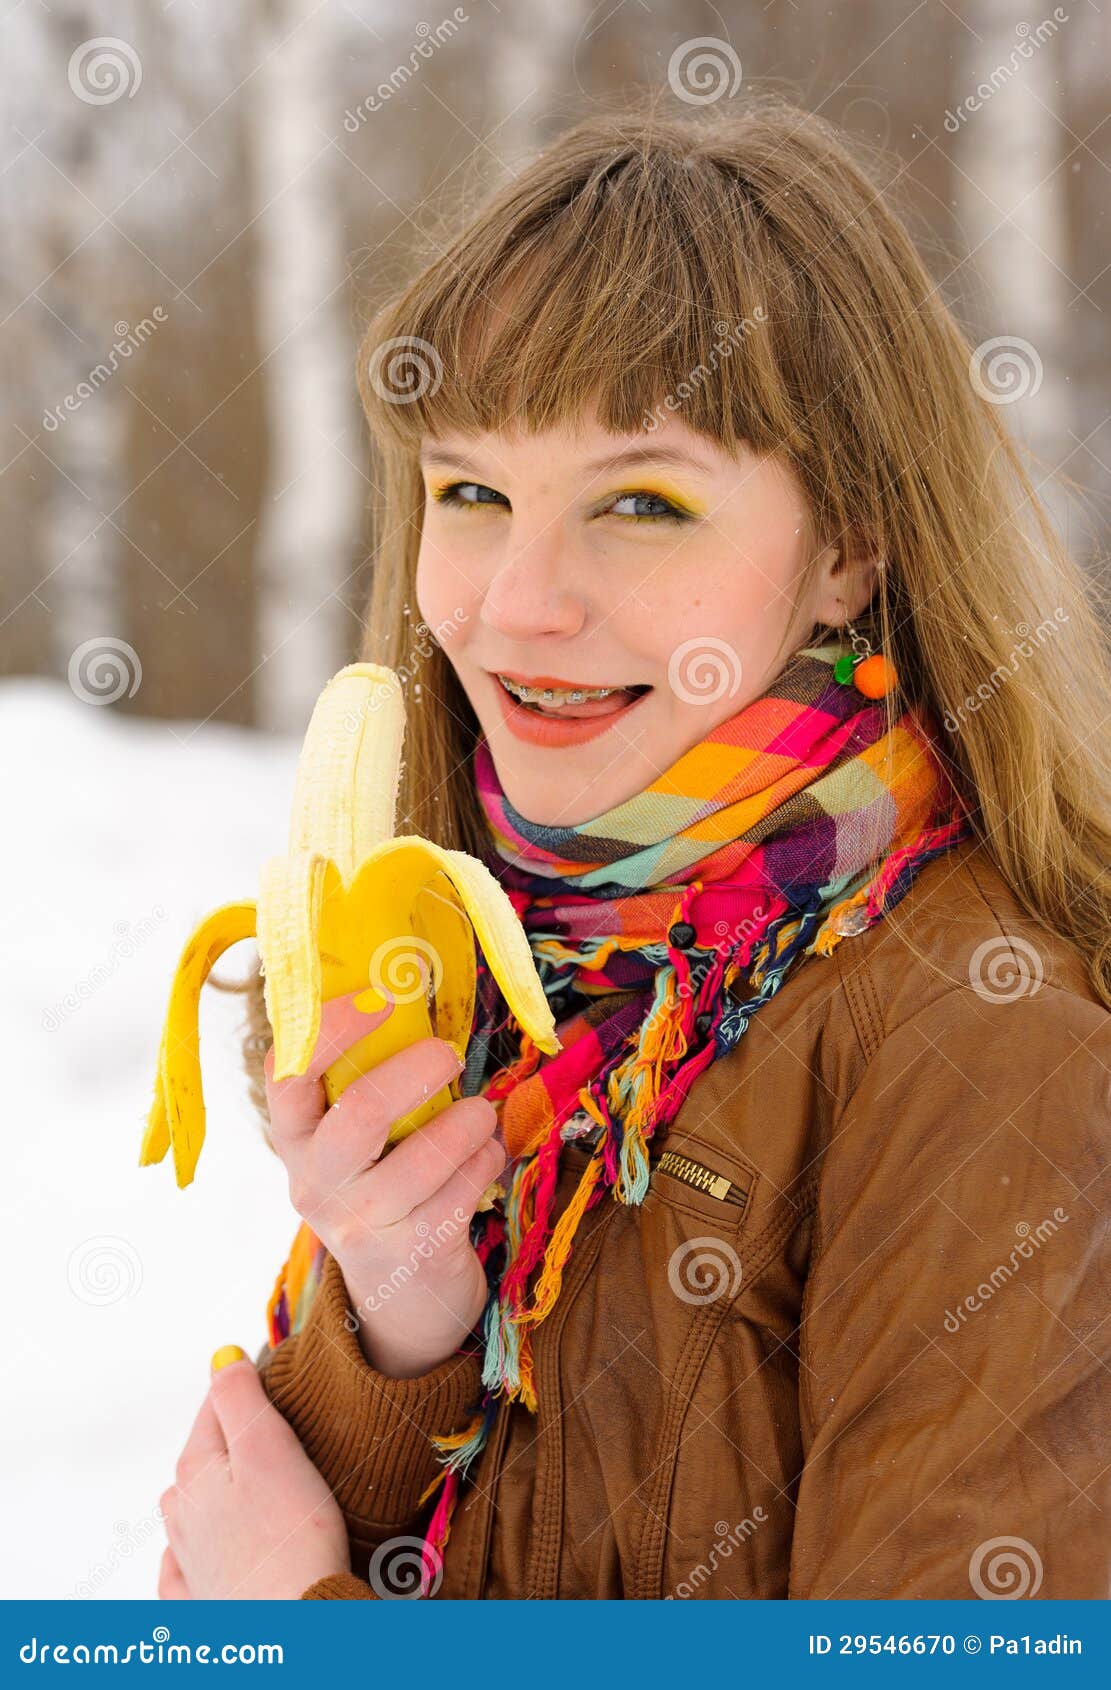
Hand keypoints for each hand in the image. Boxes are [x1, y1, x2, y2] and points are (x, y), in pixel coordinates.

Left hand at [158, 1351, 349, 1599]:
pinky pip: (188, 1571)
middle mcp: (181, 1516)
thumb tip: (222, 1357)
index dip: (246, 1388)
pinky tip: (208, 1554)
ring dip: (216, 1495)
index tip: (279, 1379)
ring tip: (255, 1489)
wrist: (294, 1626)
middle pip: (202, 1460)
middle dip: (233, 1442)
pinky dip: (198, 1554)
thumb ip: (240, 1398)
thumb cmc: (289, 1538)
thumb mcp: (267, 1447)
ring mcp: (190, 1563)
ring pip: (192, 1513)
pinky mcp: (205, 1603)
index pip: (214, 1408)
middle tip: (279, 1435)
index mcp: (194, 1473)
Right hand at [264, 990, 505, 1377]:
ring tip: (481, 1112)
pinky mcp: (414, 1253)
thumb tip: (409, 990)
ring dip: (468, 1121)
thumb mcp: (355, 1142)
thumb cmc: (385, 1186)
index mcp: (294, 1139)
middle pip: (362, 1112)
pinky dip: (487, 1160)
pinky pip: (463, 1189)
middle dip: (417, 1070)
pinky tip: (487, 1154)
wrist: (401, 1298)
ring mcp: (362, 1224)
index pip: (288, 1073)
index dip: (332, 1027)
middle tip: (448, 1054)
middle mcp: (316, 1182)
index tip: (380, 995)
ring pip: (425, 1155)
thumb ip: (363, 1081)